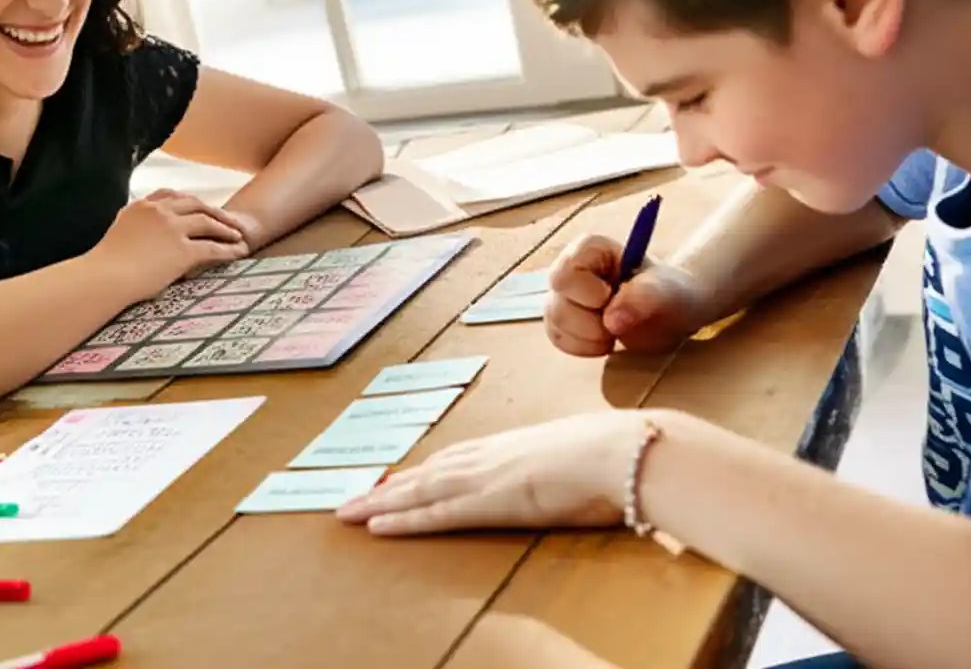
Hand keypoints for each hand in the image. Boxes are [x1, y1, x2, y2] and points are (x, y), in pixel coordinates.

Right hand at [90, 190, 250, 297]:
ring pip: (207, 221)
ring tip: (239, 235)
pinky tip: (238, 253)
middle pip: (194, 204)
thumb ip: (131, 228)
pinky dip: (228, 249)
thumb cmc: (104, 266)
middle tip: (229, 219)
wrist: (103, 278)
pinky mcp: (182, 250)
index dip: (189, 201)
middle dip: (214, 211)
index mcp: (141, 207)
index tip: (200, 206)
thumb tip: (133, 237)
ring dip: (226, 227)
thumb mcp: (117, 235)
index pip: (170, 196)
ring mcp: (172, 229)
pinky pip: (212, 247)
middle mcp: (158, 212)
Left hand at [337, 410, 648, 535]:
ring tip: (348, 511)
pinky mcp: (486, 503)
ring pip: (418, 491)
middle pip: (426, 472)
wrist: (623, 452)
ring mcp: (484, 477)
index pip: (455, 458)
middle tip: (354, 497)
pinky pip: (433, 514)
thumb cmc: (615, 453)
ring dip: (380, 502)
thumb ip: (564, 461)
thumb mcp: (583, 452)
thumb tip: (571, 465)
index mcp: (512, 445)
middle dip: (389, 487)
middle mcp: (489, 456)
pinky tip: (375, 525)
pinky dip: (401, 520)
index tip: (398, 477)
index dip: (423, 470)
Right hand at [545, 235, 715, 355]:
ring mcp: (563, 296)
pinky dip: (583, 349)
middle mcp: (570, 270)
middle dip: (590, 324)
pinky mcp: (563, 321)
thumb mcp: (665, 291)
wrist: (671, 313)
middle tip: (619, 323)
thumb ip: (642, 297)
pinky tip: (605, 342)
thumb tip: (612, 321)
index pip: (567, 272)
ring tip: (615, 333)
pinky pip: (559, 341)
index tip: (611, 298)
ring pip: (555, 325)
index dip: (587, 293)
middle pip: (557, 304)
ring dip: (588, 339)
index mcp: (590, 250)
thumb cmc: (669, 293)